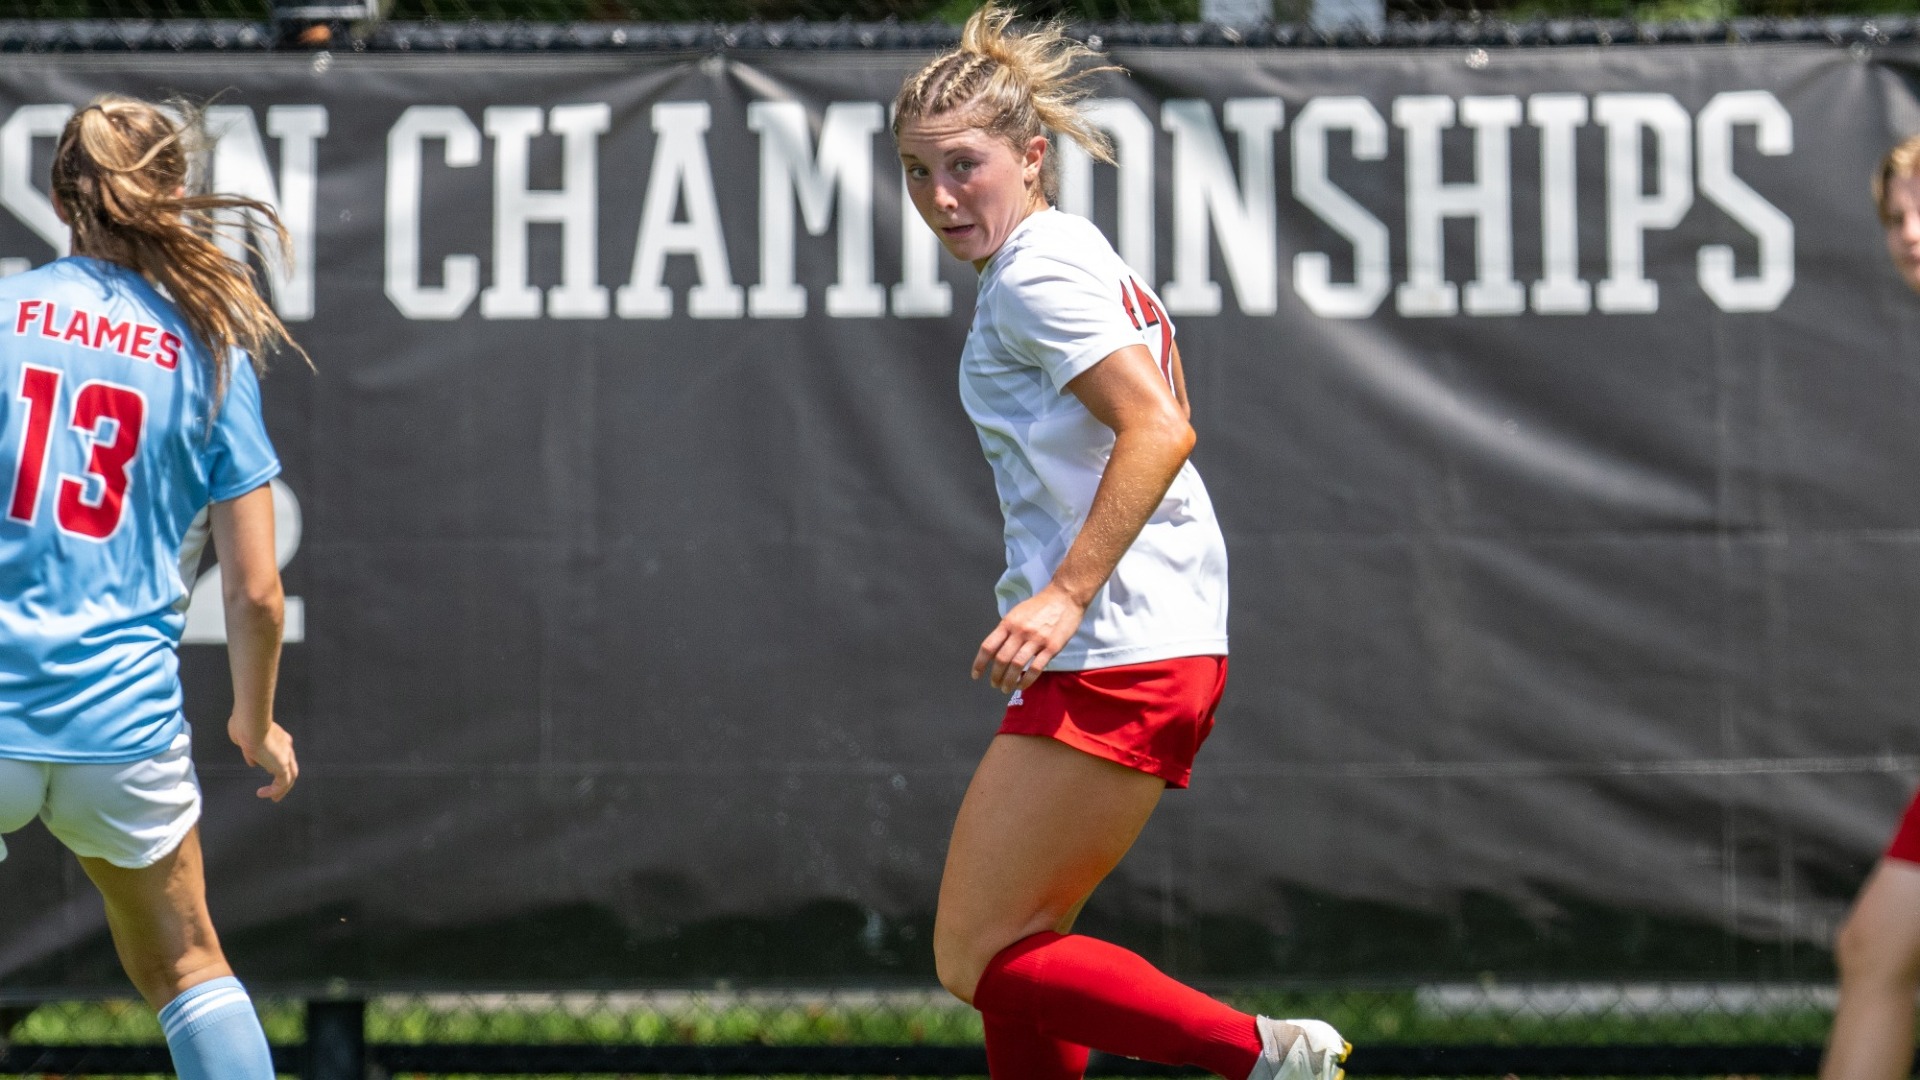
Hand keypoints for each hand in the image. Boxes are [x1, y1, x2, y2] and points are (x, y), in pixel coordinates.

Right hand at [229, 715, 297, 801]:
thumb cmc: (244, 725)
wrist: (251, 723)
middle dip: (284, 779)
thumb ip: (249, 750)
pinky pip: (282, 783)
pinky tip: (262, 794)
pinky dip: (274, 790)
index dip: (273, 762)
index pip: (281, 752)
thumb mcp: (243, 738)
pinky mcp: (283, 765)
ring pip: (290, 776)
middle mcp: (286, 746)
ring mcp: (286, 755)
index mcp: (278, 737)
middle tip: (278, 791)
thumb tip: (252, 762)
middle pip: (290, 766)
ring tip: (274, 798)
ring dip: (282, 789)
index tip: (265, 769)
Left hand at [971, 583, 1086, 693]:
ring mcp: (1036, 639)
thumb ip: (1006, 630)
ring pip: (1017, 665)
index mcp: (1008, 623)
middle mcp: (1020, 631)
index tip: (976, 675)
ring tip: (1006, 688)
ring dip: (1008, 681)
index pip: (988, 646)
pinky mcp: (1052, 647)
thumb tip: (994, 650)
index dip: (979, 663)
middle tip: (994, 684)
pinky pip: (1036, 668)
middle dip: (995, 676)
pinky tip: (1022, 685)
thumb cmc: (1039, 606)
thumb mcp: (1017, 613)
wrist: (1064, 596)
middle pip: (1001, 659)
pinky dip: (1026, 680)